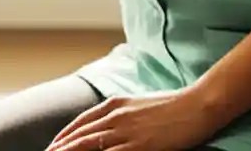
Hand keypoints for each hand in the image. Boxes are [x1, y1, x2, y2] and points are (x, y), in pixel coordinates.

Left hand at [44, 89, 224, 150]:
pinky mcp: (138, 146)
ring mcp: (125, 131)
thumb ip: (121, 114)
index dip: (64, 136)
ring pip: (87, 146)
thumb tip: (107, 124)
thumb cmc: (174, 106)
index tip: (53, 146)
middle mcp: (115, 116)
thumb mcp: (140, 105)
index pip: (80, 122)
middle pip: (79, 135)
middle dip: (60, 147)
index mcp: (115, 105)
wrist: (197, 105)